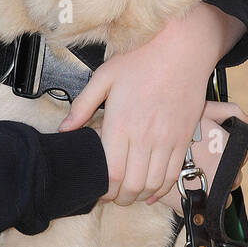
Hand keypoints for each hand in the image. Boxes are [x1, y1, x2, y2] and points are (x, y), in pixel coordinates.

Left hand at [58, 7, 247, 205]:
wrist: (182, 47)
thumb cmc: (141, 58)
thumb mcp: (104, 76)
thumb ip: (82, 106)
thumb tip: (64, 130)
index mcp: (121, 123)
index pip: (112, 173)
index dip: (104, 191)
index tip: (98, 192)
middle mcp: (145, 136)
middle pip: (132, 185)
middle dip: (120, 199)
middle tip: (112, 197)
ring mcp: (167, 139)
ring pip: (153, 184)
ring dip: (140, 197)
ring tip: (129, 196)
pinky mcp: (184, 137)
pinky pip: (174, 173)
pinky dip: (162, 189)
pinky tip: (151, 192)